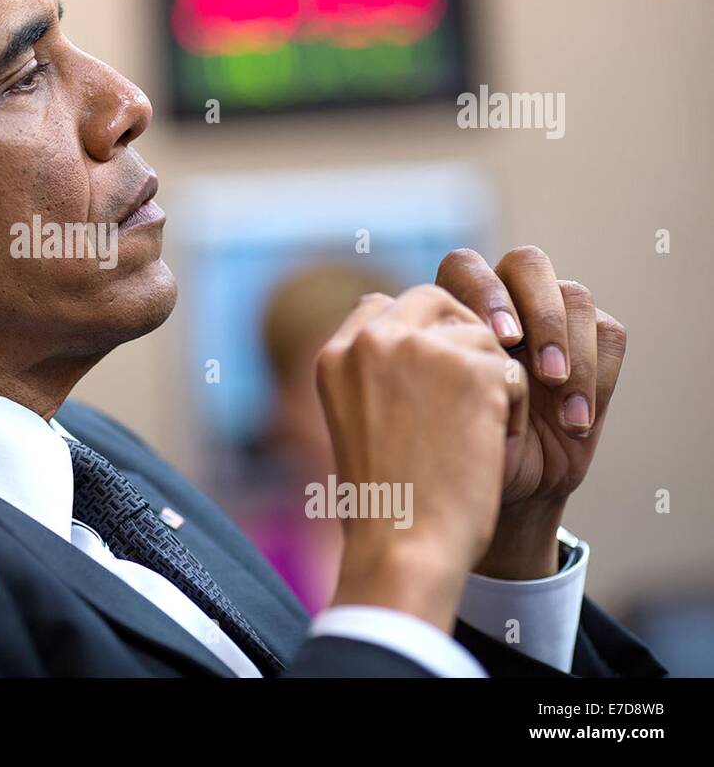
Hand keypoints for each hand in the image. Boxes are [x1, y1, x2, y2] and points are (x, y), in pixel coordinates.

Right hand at [315, 285, 527, 630]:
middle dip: (461, 338)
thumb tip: (415, 340)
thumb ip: (375, 373)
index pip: (380, 305)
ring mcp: (419, 348)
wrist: (405, 545)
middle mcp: (370, 339)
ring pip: (480, 335)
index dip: (417, 333)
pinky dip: (510, 409)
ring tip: (470, 436)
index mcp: (334, 354)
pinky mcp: (470, 368)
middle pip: (434, 301)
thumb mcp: (358, 422)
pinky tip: (486, 447)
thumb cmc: (386, 501)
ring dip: (489, 380)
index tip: (432, 378)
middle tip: (472, 392)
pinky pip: (512, 370)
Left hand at [436, 246, 626, 577]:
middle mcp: (503, 305)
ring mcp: (550, 323)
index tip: (495, 342)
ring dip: (570, 349)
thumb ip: (440, 370)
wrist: (495, 495)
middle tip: (537, 365)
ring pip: (573, 295)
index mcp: (452, 306)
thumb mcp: (431, 415)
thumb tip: (469, 352)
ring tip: (559, 407)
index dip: (484, 296)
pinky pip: (607, 332)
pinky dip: (596, 374)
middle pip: (527, 264)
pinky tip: (574, 423)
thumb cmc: (450, 452)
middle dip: (538, 312)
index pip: (467, 267)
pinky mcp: (592, 349)